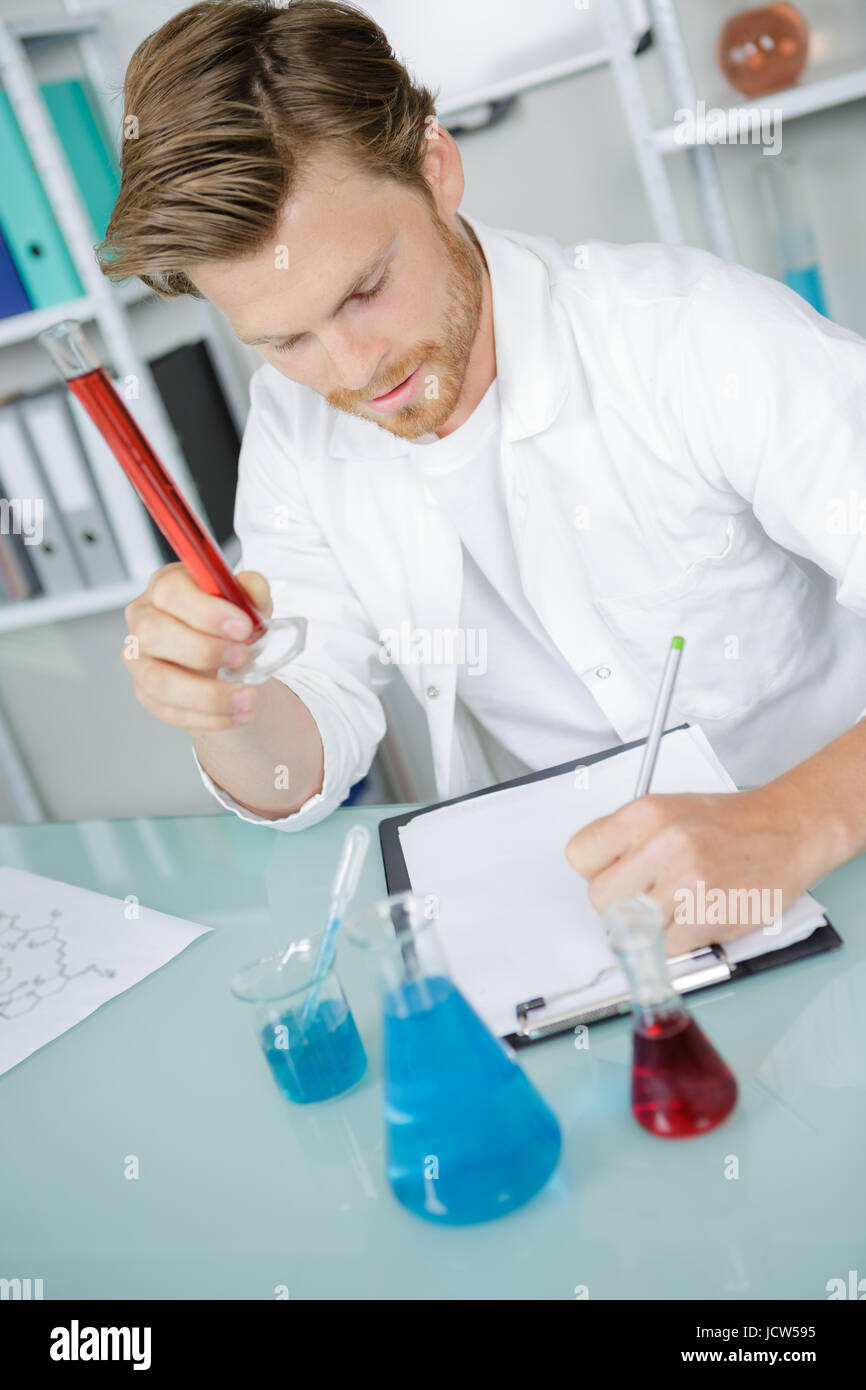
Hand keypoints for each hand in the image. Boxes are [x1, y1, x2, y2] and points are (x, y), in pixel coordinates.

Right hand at [123, 564, 272, 731]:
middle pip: (155, 633)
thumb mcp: (245, 599)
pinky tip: (238, 715)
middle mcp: (143, 620)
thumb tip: (254, 593)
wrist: (220, 653)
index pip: (171, 592)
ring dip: (207, 694)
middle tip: (242, 658)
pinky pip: (170, 711)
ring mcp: (139, 659)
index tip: (243, 627)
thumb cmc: (225, 619)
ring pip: (159, 681)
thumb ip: (252, 590)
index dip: (207, 612)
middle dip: (204, 650)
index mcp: (165, 586)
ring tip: (247, 698)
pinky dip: (209, 718)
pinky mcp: (146, 692)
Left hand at [564, 785, 821, 954]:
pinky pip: (664, 948)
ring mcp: (687, 882)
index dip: (595, 871)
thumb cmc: (731, 822)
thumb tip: (596, 877)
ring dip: (646, 928)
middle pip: (600, 899)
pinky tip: (691, 920)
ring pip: (630, 929)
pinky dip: (674, 943)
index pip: (579, 855)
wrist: (789, 829)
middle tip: (643, 899)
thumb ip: (628, 840)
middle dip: (618, 906)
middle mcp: (663, 845)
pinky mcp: (709, 916)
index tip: (612, 876)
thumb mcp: (668, 810)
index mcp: (645, 814)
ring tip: (672, 908)